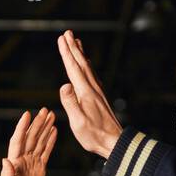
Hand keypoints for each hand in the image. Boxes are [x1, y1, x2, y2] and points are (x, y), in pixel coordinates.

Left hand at [0, 107, 56, 175]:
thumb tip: (5, 160)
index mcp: (14, 163)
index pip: (18, 141)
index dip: (22, 127)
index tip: (27, 114)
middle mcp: (22, 160)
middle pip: (31, 137)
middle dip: (38, 123)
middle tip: (46, 110)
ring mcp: (31, 164)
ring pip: (39, 142)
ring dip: (45, 128)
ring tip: (51, 115)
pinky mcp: (39, 169)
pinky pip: (46, 152)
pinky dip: (50, 141)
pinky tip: (54, 131)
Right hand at [57, 30, 122, 157]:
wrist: (114, 142)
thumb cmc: (94, 135)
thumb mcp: (78, 122)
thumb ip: (70, 103)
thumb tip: (64, 85)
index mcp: (85, 93)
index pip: (73, 69)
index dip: (67, 53)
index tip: (61, 39)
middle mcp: (93, 89)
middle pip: (82, 63)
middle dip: (73, 48)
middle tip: (67, 33)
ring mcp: (98, 92)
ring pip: (88, 68)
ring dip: (81, 54)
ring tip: (77, 42)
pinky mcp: (100, 97)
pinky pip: (92, 75)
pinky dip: (87, 65)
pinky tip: (87, 65)